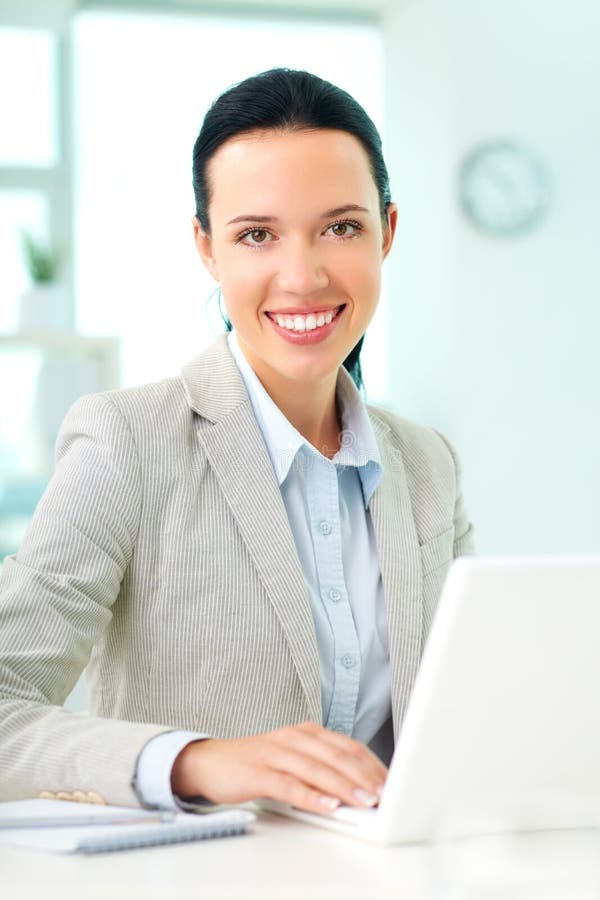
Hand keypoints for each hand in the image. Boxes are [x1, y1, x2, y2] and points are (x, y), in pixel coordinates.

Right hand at [170, 721, 386, 813]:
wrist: (210, 762)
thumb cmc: (257, 764)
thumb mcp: (293, 759)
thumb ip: (321, 768)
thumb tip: (359, 789)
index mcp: (306, 732)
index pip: (347, 746)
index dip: (371, 764)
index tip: (391, 782)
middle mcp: (293, 737)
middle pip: (336, 755)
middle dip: (364, 776)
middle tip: (385, 794)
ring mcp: (275, 752)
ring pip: (317, 769)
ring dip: (344, 787)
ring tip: (365, 803)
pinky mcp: (258, 772)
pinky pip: (289, 784)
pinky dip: (311, 796)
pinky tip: (327, 806)